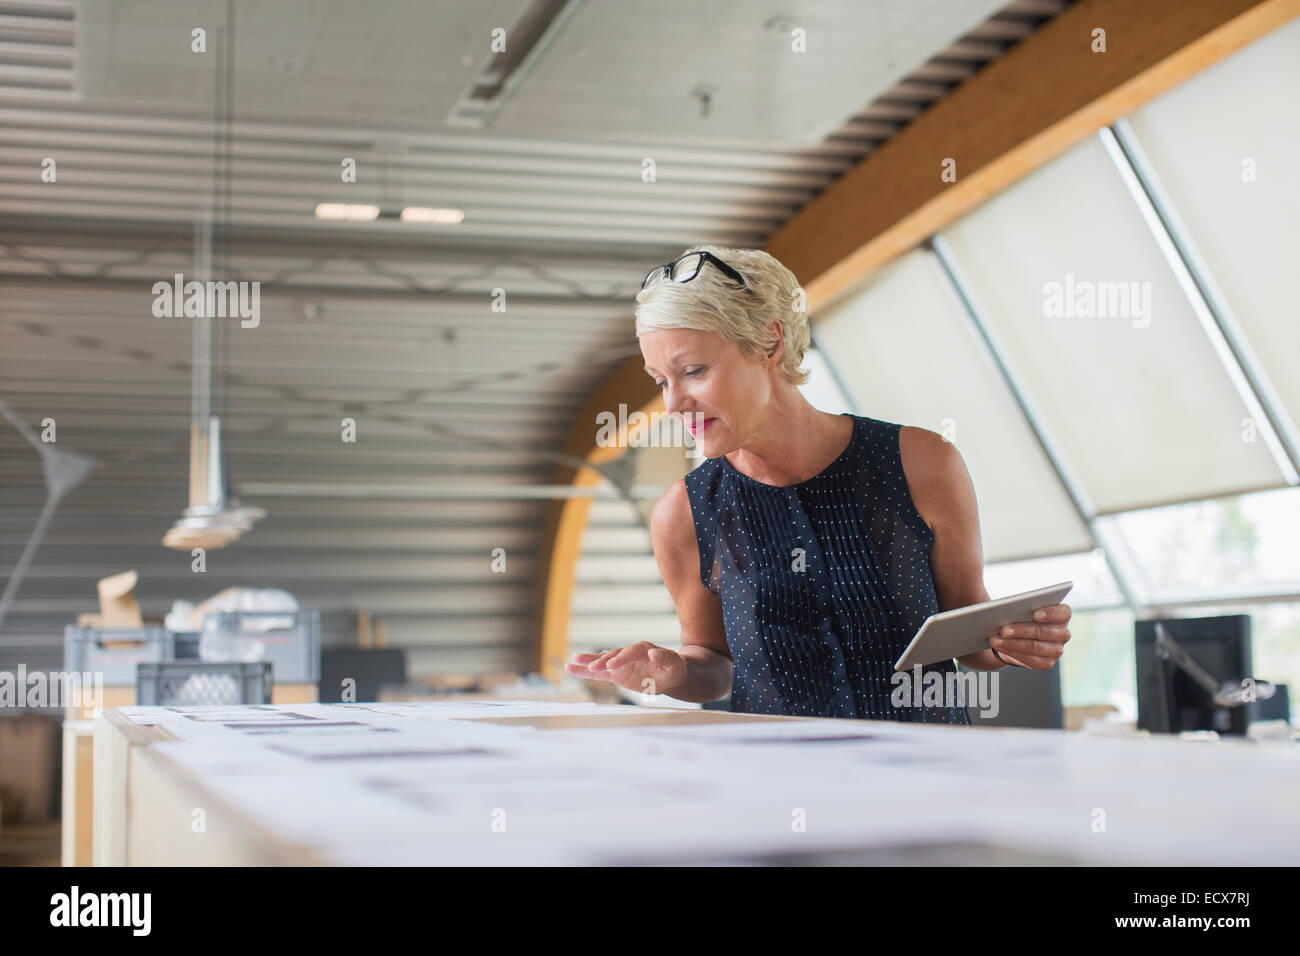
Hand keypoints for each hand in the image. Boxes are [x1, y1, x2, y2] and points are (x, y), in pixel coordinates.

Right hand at [565, 641, 686, 696]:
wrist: (670, 676)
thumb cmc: (674, 669)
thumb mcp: (675, 665)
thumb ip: (666, 658)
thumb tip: (654, 652)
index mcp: (644, 649)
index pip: (631, 651)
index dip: (621, 658)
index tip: (612, 666)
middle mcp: (629, 653)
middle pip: (614, 655)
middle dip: (603, 660)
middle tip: (592, 667)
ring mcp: (621, 663)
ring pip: (603, 661)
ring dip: (589, 662)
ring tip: (573, 662)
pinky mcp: (616, 673)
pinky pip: (599, 673)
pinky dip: (585, 671)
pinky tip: (571, 668)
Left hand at [988, 603, 1071, 668]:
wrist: (1021, 637)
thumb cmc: (1023, 616)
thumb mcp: (1024, 607)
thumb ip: (1022, 605)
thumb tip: (1005, 608)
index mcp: (1063, 615)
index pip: (1063, 613)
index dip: (1050, 613)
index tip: (1035, 614)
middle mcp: (1063, 633)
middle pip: (1043, 631)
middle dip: (1021, 630)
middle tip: (1003, 629)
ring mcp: (1056, 650)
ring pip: (1034, 647)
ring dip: (1012, 643)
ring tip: (995, 639)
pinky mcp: (1047, 663)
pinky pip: (1029, 659)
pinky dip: (1011, 652)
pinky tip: (999, 647)